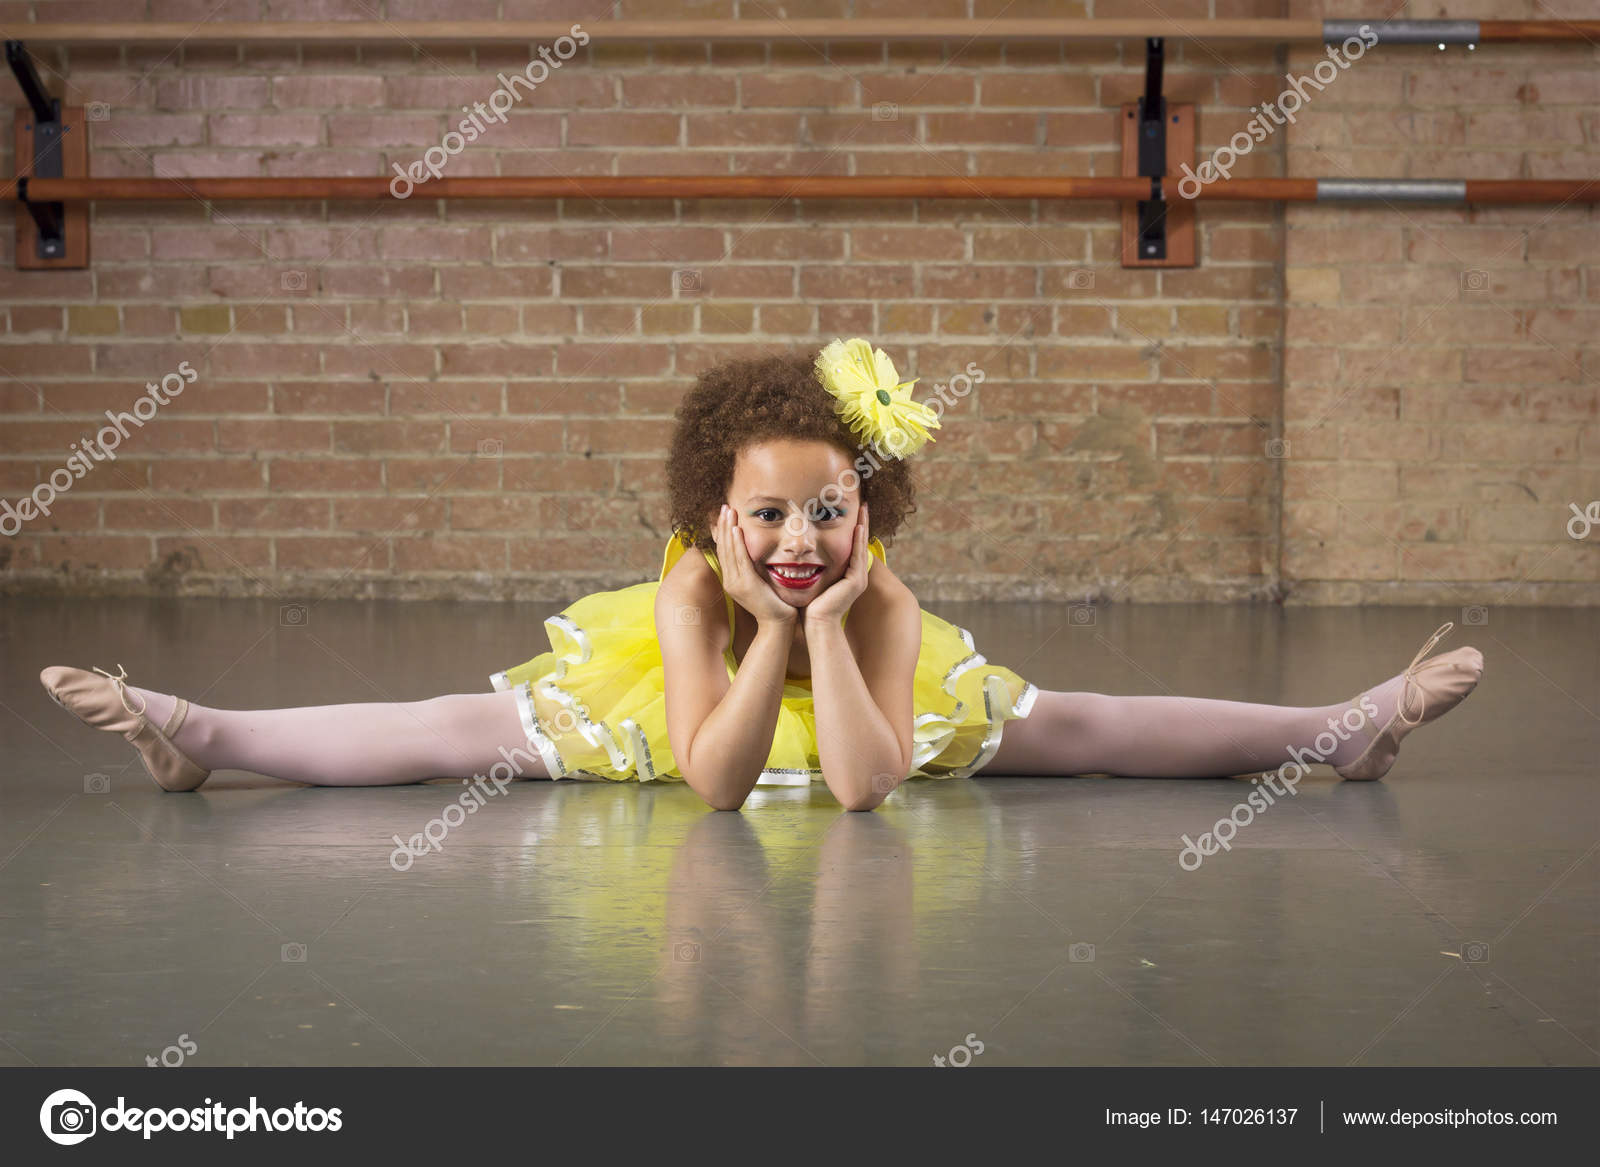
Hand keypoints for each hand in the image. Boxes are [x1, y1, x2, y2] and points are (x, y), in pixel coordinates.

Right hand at [712, 504, 795, 626]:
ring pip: (729, 551)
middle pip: (722, 548)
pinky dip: (736, 543)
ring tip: (727, 511)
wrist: (778, 624)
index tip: (725, 515)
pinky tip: (735, 529)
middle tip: (723, 507)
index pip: (724, 551)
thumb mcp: (761, 583)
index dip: (723, 532)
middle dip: (722, 526)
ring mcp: (736, 583)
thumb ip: (755, 569)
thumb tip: (758, 553)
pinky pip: (739, 559)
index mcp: (732, 579)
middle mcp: (730, 580)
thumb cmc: (774, 603)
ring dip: (727, 529)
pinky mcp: (746, 584)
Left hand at [805, 503, 869, 628]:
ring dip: (863, 526)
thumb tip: (798, 557)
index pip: (851, 547)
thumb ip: (810, 569)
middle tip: (862, 504)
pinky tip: (858, 526)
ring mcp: (859, 578)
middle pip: (860, 543)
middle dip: (861, 523)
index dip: (851, 529)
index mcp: (847, 575)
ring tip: (863, 509)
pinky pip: (858, 555)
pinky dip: (858, 540)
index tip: (848, 512)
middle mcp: (857, 575)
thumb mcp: (811, 581)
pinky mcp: (856, 581)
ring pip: (861, 546)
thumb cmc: (809, 607)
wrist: (816, 624)